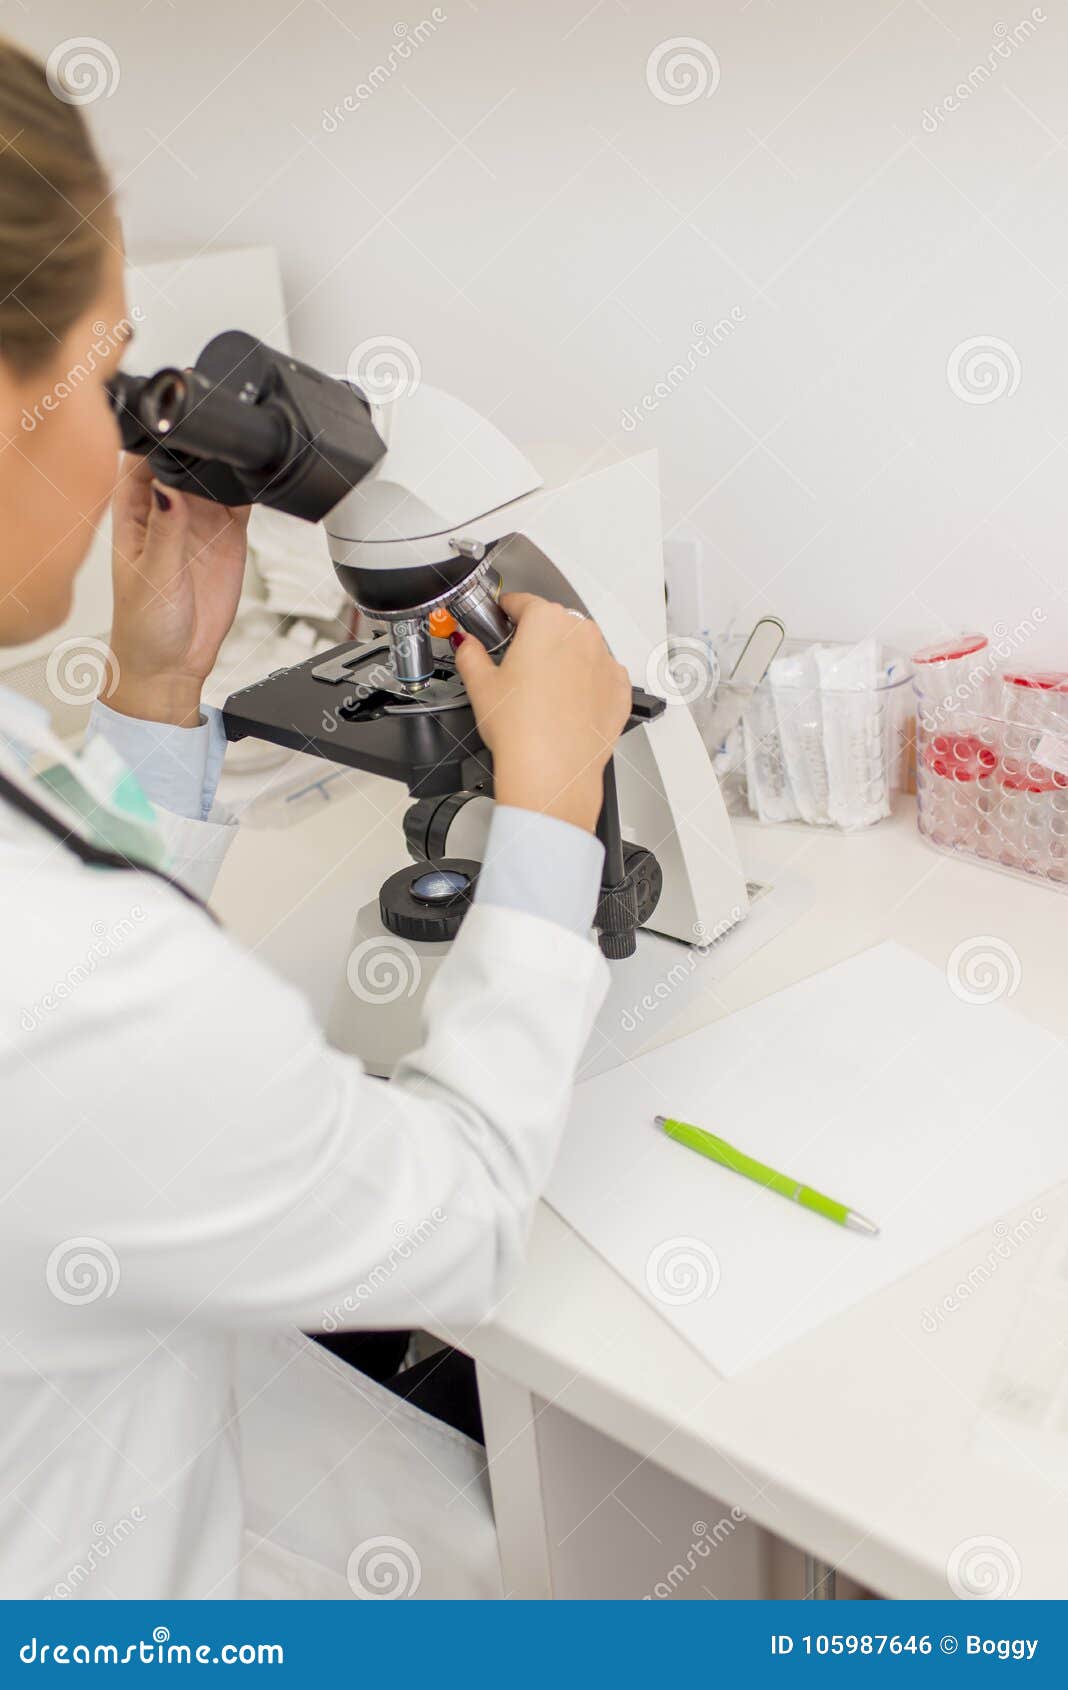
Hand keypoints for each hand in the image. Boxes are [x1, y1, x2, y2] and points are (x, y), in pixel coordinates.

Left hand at [105, 456, 250, 726]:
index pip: (139, 456)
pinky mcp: (227, 534)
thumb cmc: (144, 626)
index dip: (155, 437)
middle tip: (213, 440)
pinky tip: (253, 481)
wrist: (173, 664)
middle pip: (180, 456)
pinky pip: (240, 500)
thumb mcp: (154, 576)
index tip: (174, 428)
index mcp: (132, 510)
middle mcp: (164, 507)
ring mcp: (197, 519)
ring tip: (235, 459)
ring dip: (223, 463)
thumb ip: (165, 529)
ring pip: (211, 473)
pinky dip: (248, 486)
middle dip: (195, 444)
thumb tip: (167, 486)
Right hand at [453, 593, 631, 831]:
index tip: (502, 617)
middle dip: (536, 639)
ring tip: (540, 693)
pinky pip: (600, 676)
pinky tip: (564, 706)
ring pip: (579, 650)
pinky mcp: (618, 690)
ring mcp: (605, 662)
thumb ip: (470, 654)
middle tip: (516, 668)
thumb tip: (467, 646)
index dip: (507, 610)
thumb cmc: (522, 730)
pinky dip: (585, 684)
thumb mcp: (480, 685)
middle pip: (554, 624)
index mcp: (547, 622)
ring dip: (562, 661)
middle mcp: (582, 635)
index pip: (523, 602)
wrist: (553, 772)